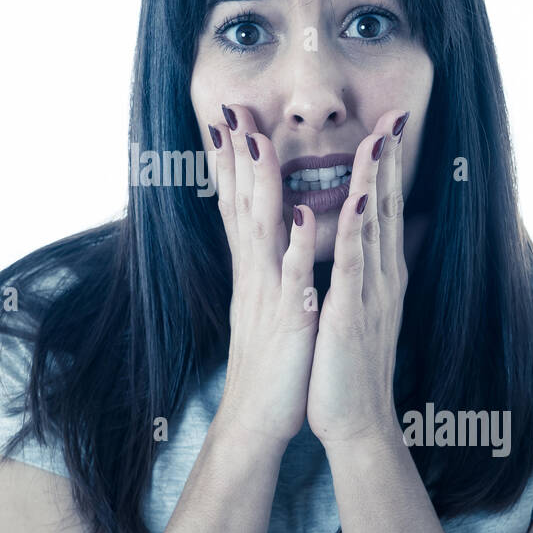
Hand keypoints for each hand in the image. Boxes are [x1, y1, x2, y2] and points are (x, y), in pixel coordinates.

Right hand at [205, 103, 318, 449]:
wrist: (257, 420)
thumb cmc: (273, 363)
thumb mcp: (273, 305)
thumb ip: (276, 267)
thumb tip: (282, 235)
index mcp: (254, 270)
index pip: (237, 204)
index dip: (231, 163)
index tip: (228, 121)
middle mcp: (254, 275)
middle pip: (240, 205)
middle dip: (236, 158)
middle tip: (229, 111)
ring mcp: (269, 295)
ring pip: (261, 231)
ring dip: (261, 187)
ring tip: (258, 144)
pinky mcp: (290, 321)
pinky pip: (294, 279)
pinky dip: (298, 247)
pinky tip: (305, 216)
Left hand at [306, 109, 410, 446]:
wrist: (356, 421)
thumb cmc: (352, 364)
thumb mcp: (365, 307)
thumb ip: (377, 270)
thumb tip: (392, 241)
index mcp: (379, 272)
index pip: (383, 207)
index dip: (385, 165)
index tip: (387, 122)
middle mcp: (381, 276)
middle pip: (386, 206)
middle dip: (387, 159)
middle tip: (392, 113)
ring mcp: (370, 293)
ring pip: (373, 227)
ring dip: (374, 181)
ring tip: (377, 138)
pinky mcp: (351, 314)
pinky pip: (353, 264)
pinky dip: (354, 230)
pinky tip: (356, 199)